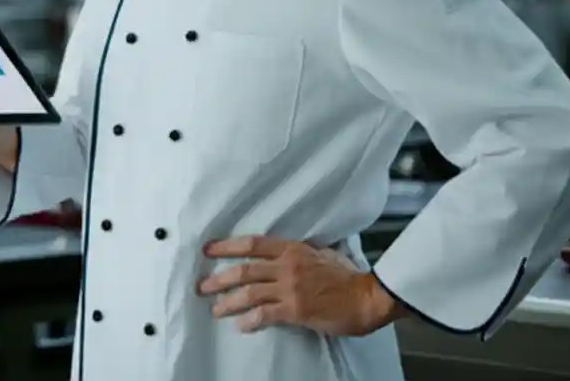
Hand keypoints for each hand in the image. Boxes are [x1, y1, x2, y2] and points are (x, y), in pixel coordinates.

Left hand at [198, 235, 406, 335]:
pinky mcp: (295, 310)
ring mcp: (290, 288)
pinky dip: (249, 321)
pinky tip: (241, 326)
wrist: (366, 297)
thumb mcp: (322, 255)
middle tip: (202, 286)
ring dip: (228, 302)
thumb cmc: (348, 277)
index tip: (208, 249)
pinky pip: (264, 315)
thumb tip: (284, 254)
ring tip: (215, 309)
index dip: (227, 246)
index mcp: (293, 249)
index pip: (252, 244)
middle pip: (244, 270)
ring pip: (248, 293)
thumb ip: (300, 254)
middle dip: (219, 279)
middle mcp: (287, 266)